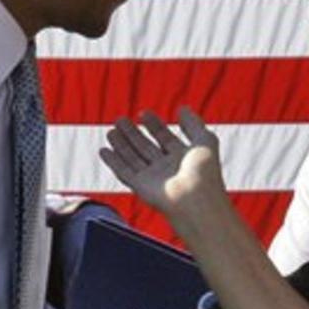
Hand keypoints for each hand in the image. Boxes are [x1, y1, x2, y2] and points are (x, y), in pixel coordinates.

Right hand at [99, 108, 226, 228]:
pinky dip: (113, 162)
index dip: (155, 125)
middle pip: (146, 147)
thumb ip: (193, 123)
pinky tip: (104, 150)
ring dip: (121, 144)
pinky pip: (123, 172)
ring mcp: (153, 179)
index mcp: (183, 158)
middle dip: (133, 133)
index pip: (165, 138)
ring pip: (133, 158)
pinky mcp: (141, 187)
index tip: (144, 113)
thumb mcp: (204, 140)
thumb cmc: (204, 173)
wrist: (196, 200)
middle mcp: (167, 169)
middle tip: (120, 119)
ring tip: (111, 130)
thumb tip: (182, 108)